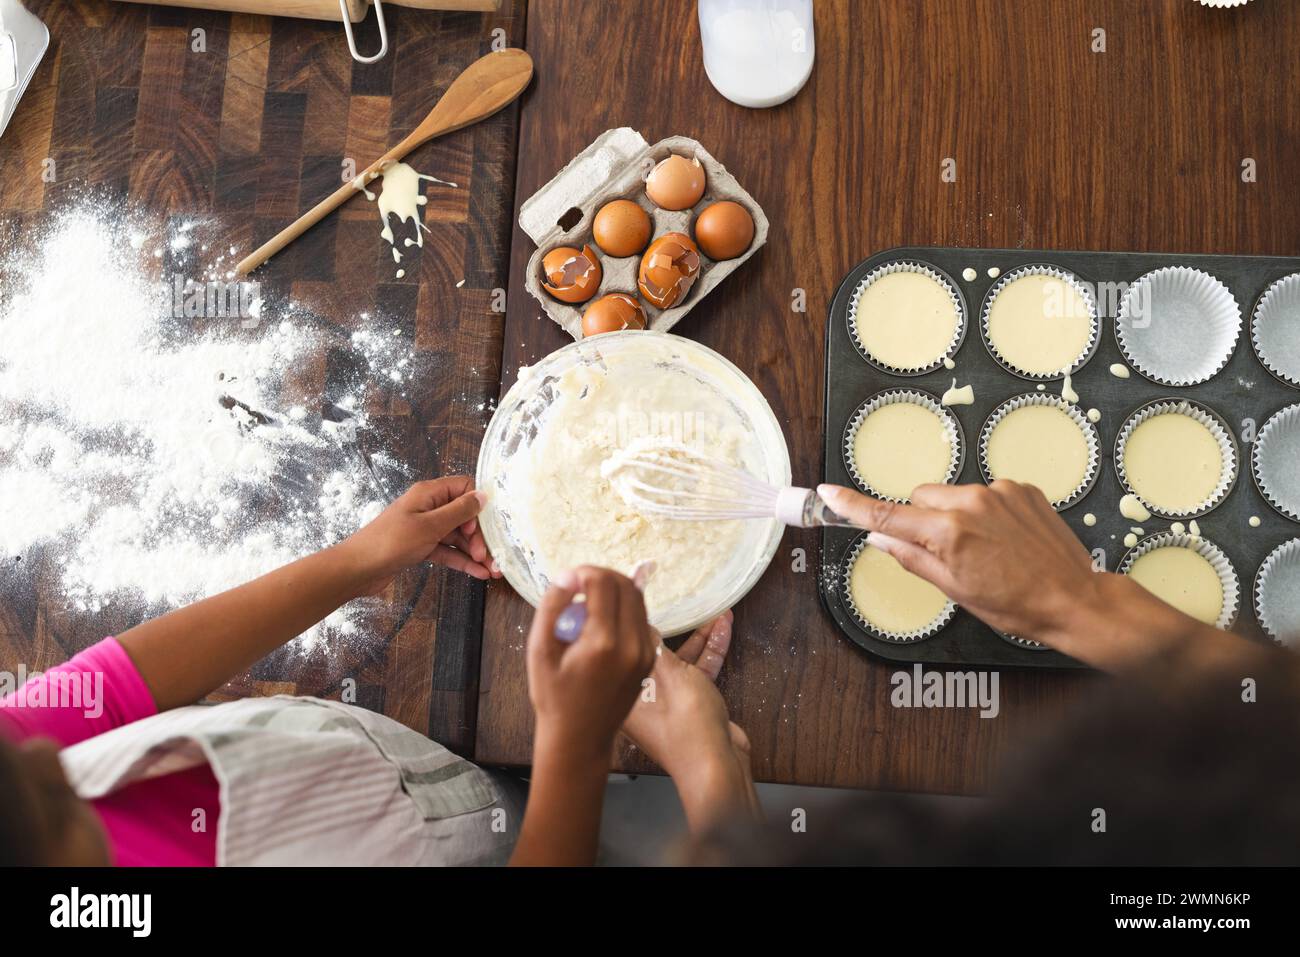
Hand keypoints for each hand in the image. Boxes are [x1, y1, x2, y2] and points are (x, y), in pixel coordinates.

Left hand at [338, 477, 499, 595]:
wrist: (358, 569)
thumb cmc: (391, 542)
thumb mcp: (429, 526)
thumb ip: (459, 511)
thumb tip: (483, 495)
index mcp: (429, 493)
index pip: (464, 488)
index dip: (477, 506)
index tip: (479, 528)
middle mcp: (429, 507)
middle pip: (464, 515)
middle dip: (480, 536)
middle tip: (489, 556)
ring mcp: (425, 528)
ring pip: (458, 536)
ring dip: (475, 552)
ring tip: (492, 570)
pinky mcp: (421, 546)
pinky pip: (448, 550)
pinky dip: (462, 560)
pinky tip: (477, 573)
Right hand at [525, 566, 658, 764]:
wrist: (580, 739)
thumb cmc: (554, 697)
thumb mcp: (539, 651)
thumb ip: (552, 607)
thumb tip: (567, 575)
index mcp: (603, 643)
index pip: (604, 583)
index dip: (584, 572)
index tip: (568, 580)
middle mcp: (632, 645)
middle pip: (626, 585)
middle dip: (601, 576)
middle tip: (577, 587)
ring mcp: (645, 653)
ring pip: (638, 599)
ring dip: (613, 590)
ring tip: (586, 604)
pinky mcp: (649, 659)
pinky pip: (641, 619)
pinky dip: (622, 609)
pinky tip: (600, 622)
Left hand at [621, 611, 759, 832]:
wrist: (715, 764)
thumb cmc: (685, 725)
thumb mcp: (666, 674)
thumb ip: (651, 645)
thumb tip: (636, 619)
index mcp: (622, 688)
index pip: (623, 646)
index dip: (633, 620)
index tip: (643, 596)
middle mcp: (641, 694)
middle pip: (653, 650)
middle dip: (674, 623)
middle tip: (682, 597)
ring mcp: (668, 700)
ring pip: (681, 658)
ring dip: (700, 635)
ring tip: (715, 610)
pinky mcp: (691, 703)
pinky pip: (698, 670)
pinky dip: (710, 650)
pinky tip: (723, 629)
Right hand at [819, 480, 1098, 643]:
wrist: (1075, 599)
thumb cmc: (1019, 605)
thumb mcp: (956, 591)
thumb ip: (913, 558)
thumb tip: (881, 538)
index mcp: (950, 532)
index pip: (888, 514)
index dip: (853, 506)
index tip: (829, 495)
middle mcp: (972, 503)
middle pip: (920, 498)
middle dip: (922, 519)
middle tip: (945, 553)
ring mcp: (999, 492)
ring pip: (952, 495)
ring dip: (956, 516)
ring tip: (986, 550)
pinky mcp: (1021, 488)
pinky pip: (985, 493)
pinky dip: (985, 511)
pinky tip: (1004, 539)